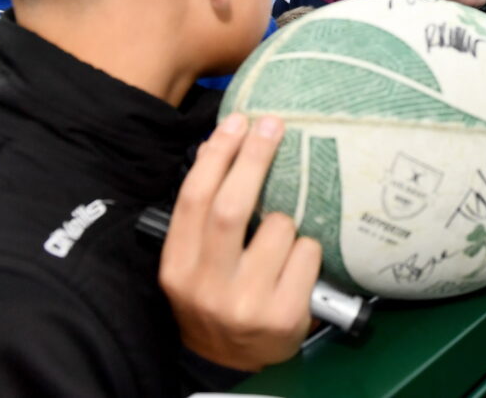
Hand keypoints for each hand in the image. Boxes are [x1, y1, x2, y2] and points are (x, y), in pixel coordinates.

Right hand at [160, 114, 321, 371]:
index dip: (217, 156)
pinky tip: (297, 265)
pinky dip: (308, 249)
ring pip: (279, 228)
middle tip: (273, 126)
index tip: (238, 123)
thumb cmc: (217, 297)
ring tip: (281, 237)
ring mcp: (244, 303)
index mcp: (178, 266)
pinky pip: (307, 255)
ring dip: (288, 220)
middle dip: (255, 159)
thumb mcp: (195, 263)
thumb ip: (204, 215)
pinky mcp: (282, 317)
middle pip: (232, 208)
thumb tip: (222, 145)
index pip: (194, 200)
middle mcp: (206, 285)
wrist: (230, 362)